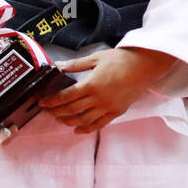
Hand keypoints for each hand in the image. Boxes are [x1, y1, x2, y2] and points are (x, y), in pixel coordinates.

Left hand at [40, 47, 174, 133]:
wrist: (144, 66)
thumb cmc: (121, 59)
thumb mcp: (97, 58)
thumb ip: (76, 64)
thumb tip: (58, 66)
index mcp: (92, 84)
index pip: (66, 97)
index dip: (52, 101)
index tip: (42, 102)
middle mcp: (99, 98)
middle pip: (72, 110)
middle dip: (56, 111)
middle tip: (46, 110)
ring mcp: (108, 107)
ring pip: (83, 120)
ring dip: (68, 121)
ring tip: (59, 119)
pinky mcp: (116, 111)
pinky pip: (99, 124)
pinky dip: (86, 129)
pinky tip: (77, 130)